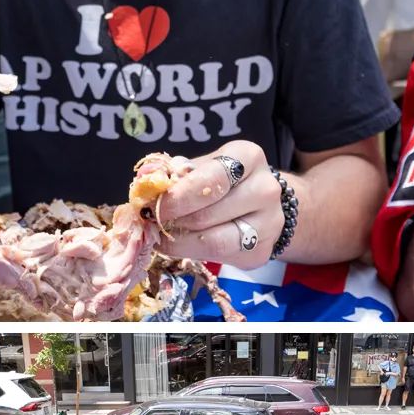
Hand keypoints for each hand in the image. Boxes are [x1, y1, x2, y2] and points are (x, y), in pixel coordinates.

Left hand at [153, 141, 284, 268]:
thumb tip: (144, 183)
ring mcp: (269, 222)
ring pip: (213, 240)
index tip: (150, 206)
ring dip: (178, 241)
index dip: (176, 197)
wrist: (257, 205)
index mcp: (247, 158)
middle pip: (207, 213)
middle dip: (172, 221)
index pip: (211, 179)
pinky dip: (190, 252)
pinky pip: (218, 257)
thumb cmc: (221, 182)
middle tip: (150, 223)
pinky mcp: (260, 250)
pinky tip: (179, 244)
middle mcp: (265, 189)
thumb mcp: (199, 168)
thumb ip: (174, 175)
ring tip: (162, 235)